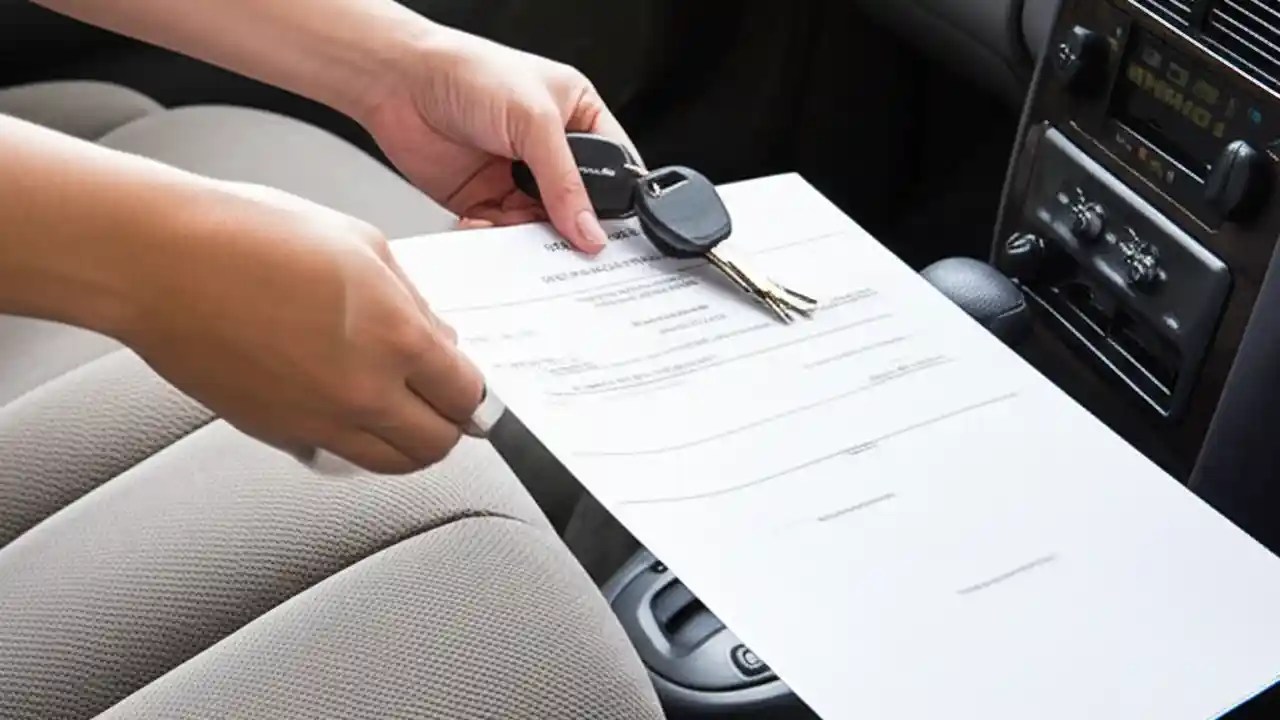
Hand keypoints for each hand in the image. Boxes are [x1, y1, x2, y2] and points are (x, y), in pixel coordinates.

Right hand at [121, 181, 479, 473]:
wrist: (162, 261)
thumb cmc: (250, 236)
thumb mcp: (363, 245)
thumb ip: (413, 301)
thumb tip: (440, 339)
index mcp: (395, 337)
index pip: (468, 396)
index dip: (477, 395)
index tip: (472, 390)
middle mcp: (364, 391)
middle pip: (438, 444)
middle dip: (451, 426)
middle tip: (445, 406)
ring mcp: (319, 420)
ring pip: (393, 464)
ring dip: (410, 445)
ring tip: (405, 415)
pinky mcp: (280, 434)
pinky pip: (339, 456)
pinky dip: (357, 443)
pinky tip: (350, 410)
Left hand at [359, 26, 636, 252]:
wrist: (399, 82)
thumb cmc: (468, 73)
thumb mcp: (534, 121)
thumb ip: (565, 182)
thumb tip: (591, 230)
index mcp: (577, 115)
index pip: (613, 166)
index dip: (616, 200)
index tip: (613, 232)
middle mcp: (548, 148)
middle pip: (578, 204)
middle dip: (573, 225)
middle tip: (573, 247)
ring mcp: (517, 176)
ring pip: (541, 224)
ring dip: (532, 236)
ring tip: (524, 236)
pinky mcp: (484, 198)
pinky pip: (503, 232)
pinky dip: (497, 237)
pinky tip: (486, 224)